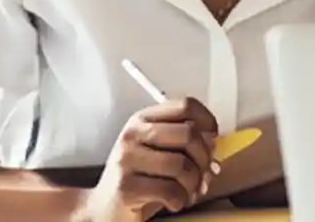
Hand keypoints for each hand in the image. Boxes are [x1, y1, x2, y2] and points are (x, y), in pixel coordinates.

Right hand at [78, 98, 220, 221]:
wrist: (101, 209)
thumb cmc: (136, 179)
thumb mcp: (157, 151)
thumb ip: (184, 142)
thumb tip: (214, 144)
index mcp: (142, 120)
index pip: (184, 106)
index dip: (207, 119)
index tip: (213, 135)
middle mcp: (133, 135)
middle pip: (189, 134)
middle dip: (204, 158)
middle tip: (205, 172)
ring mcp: (127, 160)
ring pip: (183, 165)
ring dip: (194, 183)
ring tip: (190, 191)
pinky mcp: (126, 187)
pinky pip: (171, 190)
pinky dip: (181, 200)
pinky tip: (175, 202)